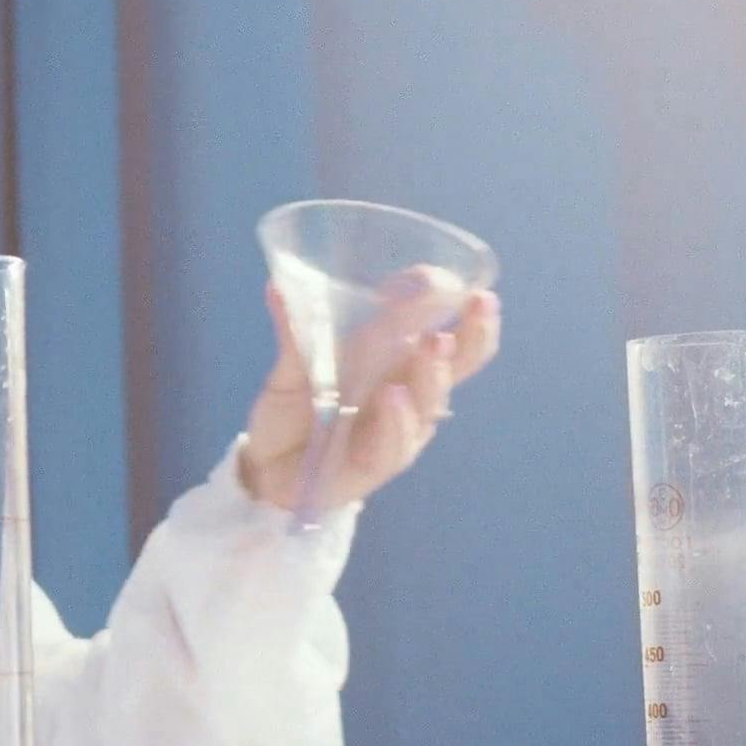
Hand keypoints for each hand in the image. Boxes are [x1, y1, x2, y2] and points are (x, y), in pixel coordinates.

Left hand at [239, 278, 500, 512]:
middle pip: (458, 365)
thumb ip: (294, 333)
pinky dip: (396, 421)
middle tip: (479, 302)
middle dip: (474, 334)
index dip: (457, 307)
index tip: (449, 278)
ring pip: (429, 402)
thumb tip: (278, 285)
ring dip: (434, 372)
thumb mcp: (293, 369)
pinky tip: (394, 397)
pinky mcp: (374, 465)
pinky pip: (393, 445)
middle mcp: (409, 394)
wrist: (266, 467)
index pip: (447, 332)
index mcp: (399, 364)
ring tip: (434, 343)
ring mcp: (397, 430)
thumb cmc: (295, 412)